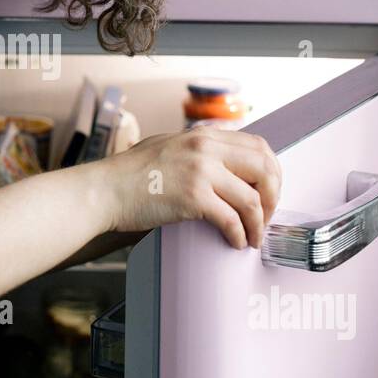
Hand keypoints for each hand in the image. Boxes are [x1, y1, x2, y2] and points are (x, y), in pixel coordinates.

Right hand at [99, 128, 281, 248]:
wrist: (104, 190)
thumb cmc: (130, 174)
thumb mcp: (169, 146)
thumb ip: (198, 150)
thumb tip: (225, 167)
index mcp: (203, 135)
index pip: (258, 146)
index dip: (272, 172)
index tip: (268, 193)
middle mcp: (206, 148)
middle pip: (265, 168)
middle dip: (274, 197)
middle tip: (267, 216)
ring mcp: (200, 171)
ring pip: (252, 199)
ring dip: (259, 223)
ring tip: (254, 237)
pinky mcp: (192, 197)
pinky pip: (231, 219)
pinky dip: (240, 235)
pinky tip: (236, 242)